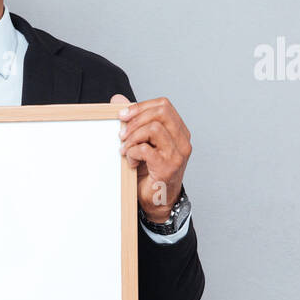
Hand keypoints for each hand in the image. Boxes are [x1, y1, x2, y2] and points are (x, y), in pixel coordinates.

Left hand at [110, 94, 191, 221]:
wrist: (157, 200)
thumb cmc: (150, 171)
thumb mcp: (140, 141)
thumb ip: (132, 120)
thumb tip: (117, 99)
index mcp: (178, 130)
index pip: (163, 105)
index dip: (140, 107)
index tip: (122, 115)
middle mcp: (182, 140)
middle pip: (161, 112)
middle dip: (135, 120)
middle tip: (121, 134)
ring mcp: (177, 153)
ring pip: (153, 128)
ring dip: (132, 138)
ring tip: (125, 149)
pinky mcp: (168, 167)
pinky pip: (146, 150)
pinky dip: (133, 153)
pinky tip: (131, 161)